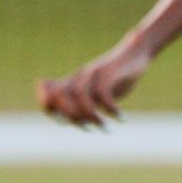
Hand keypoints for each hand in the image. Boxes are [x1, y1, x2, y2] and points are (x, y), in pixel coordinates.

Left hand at [37, 39, 151, 129]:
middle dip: (71, 117)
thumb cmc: (112, 77)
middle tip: (88, 129)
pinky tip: (122, 118)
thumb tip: (70, 120)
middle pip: (59, 96)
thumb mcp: (92, 90)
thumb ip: (79, 103)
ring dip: (93, 117)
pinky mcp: (109, 74)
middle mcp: (78, 78)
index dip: (51, 112)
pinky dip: (111, 109)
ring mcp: (93, 75)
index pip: (47, 97)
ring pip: (81, 96)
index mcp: (71, 83)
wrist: (134, 53)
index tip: (67, 124)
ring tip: (107, 128)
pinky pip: (103, 94)